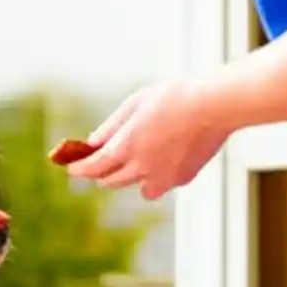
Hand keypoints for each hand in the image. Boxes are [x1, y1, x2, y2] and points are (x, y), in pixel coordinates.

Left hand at [66, 78, 230, 199]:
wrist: (214, 107)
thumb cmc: (173, 98)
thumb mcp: (135, 105)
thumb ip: (111, 128)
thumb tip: (93, 143)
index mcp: (127, 148)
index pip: (93, 168)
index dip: (79, 169)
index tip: (71, 169)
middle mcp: (142, 168)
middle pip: (111, 181)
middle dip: (101, 172)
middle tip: (99, 161)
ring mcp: (164, 177)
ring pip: (138, 188)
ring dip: (130, 177)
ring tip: (137, 159)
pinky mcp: (182, 178)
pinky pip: (162, 183)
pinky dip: (158, 175)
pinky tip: (165, 156)